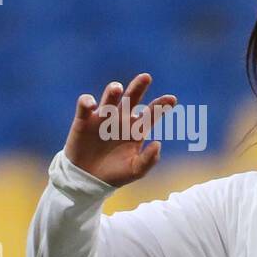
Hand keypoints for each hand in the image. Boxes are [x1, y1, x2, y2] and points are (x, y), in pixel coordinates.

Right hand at [63, 73, 177, 187]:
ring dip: (112, 92)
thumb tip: (158, 143)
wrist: (88, 179)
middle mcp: (121, 120)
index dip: (161, 105)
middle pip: (131, 99)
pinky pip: (85, 106)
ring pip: (109, 99)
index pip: (151, 114)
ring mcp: (103, 118)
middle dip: (138, 87)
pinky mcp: (84, 120)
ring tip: (117, 88)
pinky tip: (92, 104)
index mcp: (136, 130)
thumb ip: (149, 159)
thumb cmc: (115, 174)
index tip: (172, 99)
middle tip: (146, 77)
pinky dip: (87, 101)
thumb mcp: (136, 170)